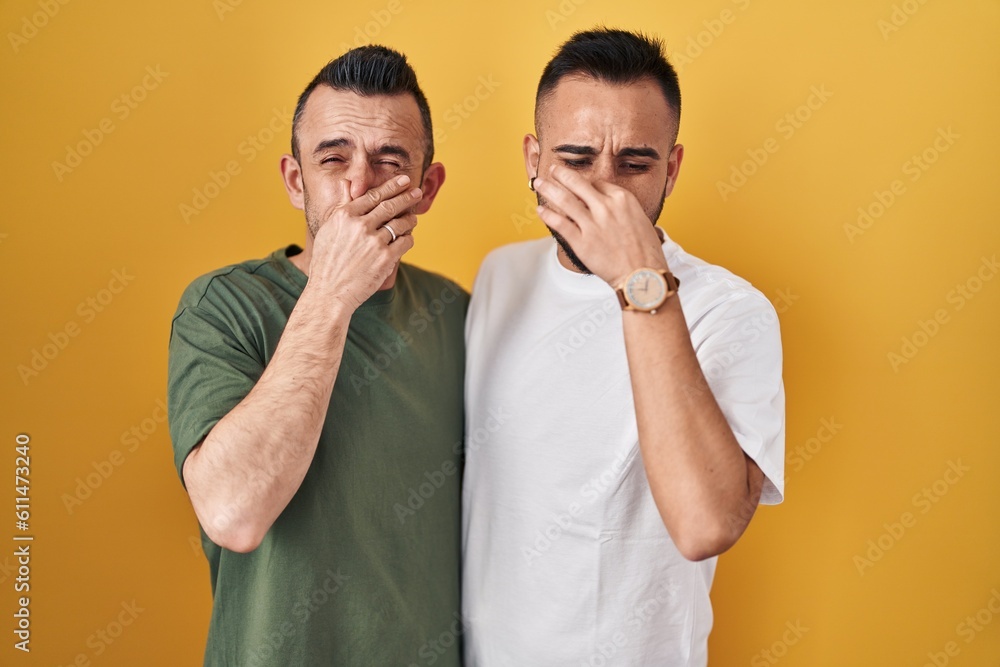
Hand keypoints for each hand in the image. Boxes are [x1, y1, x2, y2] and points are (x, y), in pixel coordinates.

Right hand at [308, 174, 422, 308]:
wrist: (329, 293)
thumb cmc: (327, 262)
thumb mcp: (328, 229)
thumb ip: (342, 206)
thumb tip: (348, 184)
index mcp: (344, 216)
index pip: (373, 196)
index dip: (391, 187)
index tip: (403, 181)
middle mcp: (359, 226)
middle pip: (390, 206)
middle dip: (407, 197)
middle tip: (417, 192)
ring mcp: (373, 242)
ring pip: (400, 223)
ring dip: (410, 219)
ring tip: (413, 218)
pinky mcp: (385, 258)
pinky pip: (405, 242)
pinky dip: (408, 238)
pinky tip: (407, 238)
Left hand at [534, 165, 666, 286]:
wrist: (642, 275)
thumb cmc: (646, 252)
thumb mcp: (641, 219)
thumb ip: (622, 209)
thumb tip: (607, 205)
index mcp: (623, 199)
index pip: (598, 183)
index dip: (586, 183)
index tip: (578, 184)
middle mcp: (606, 207)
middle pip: (578, 184)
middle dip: (562, 174)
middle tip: (553, 169)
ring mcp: (592, 224)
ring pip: (564, 200)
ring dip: (549, 189)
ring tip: (539, 183)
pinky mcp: (581, 242)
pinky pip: (560, 224)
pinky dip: (548, 215)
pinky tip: (540, 210)